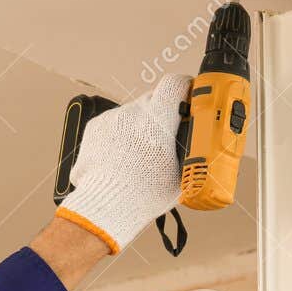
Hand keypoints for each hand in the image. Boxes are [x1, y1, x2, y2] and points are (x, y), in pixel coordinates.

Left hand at [55, 75, 190, 253]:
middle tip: (163, 138)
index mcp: (157, 121)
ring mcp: (112, 118)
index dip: (183, 87)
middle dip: (161, 115)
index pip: (174, 84)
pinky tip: (121, 158)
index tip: (187, 94)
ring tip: (138, 156)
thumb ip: (186, 152)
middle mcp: (133, 113)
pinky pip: (114, 124)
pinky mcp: (95, 127)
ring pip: (132, 114)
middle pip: (153, 100)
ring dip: (139, 128)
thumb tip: (196, 147)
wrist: (105, 206)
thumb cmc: (142, 195)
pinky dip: (119, 137)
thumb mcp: (178, 175)